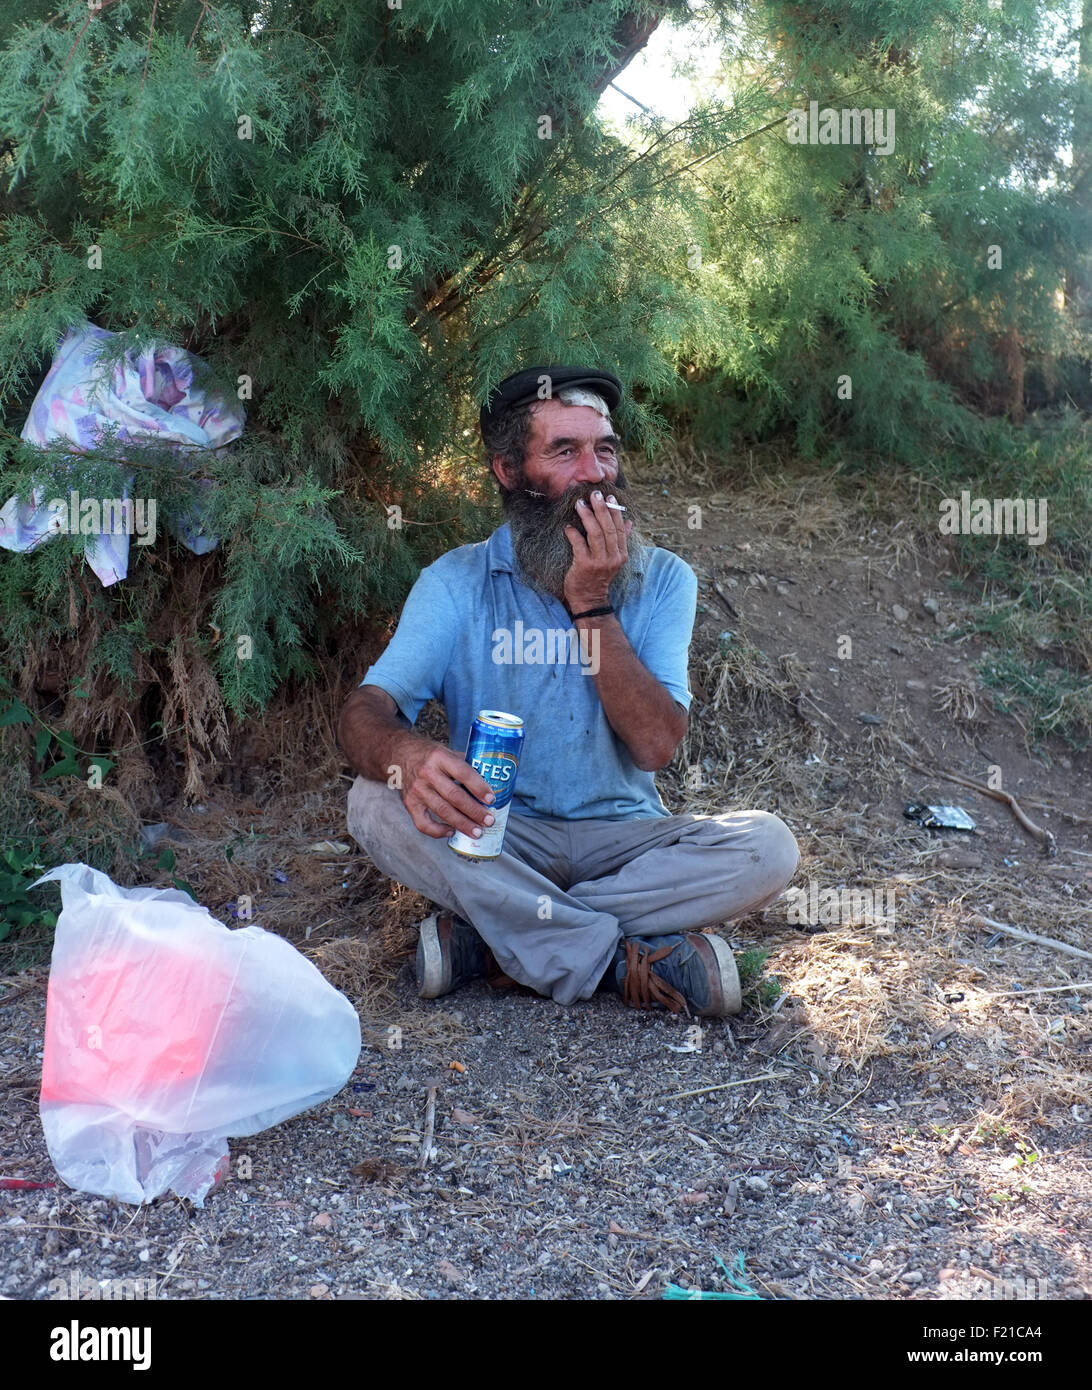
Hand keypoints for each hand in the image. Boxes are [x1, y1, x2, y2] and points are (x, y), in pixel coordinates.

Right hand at [396, 738, 496, 839]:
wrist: (397, 755)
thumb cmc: (427, 754)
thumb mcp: (445, 751)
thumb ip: (463, 764)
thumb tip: (488, 779)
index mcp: (439, 757)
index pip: (463, 773)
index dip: (479, 787)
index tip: (491, 799)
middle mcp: (427, 773)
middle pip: (454, 796)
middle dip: (474, 811)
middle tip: (489, 820)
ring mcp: (417, 790)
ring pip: (443, 811)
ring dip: (462, 824)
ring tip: (477, 832)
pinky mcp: (409, 804)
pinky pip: (424, 823)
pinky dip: (438, 831)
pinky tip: (452, 832)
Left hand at [562, 490, 633, 613]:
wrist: (589, 599)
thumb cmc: (598, 577)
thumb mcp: (613, 559)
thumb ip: (621, 540)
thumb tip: (629, 521)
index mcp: (621, 554)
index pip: (620, 529)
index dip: (615, 511)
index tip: (609, 497)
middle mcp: (613, 558)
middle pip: (609, 528)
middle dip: (601, 509)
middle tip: (595, 494)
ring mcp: (599, 562)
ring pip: (595, 534)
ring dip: (587, 516)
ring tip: (580, 504)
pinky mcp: (585, 565)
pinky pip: (579, 545)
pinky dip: (573, 534)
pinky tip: (568, 527)